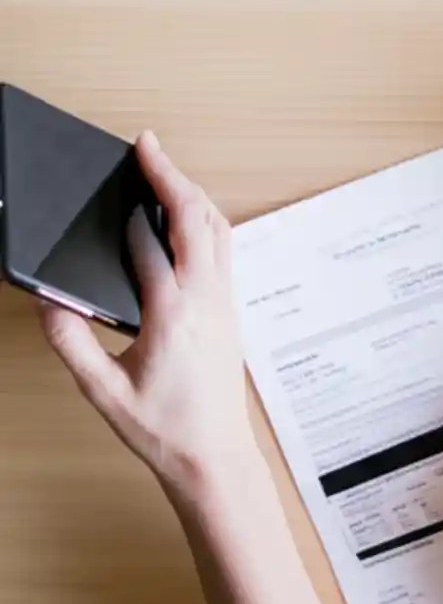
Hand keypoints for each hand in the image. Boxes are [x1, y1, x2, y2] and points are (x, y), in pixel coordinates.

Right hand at [38, 131, 253, 490]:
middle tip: (146, 146)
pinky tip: (188, 215)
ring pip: (219, 232)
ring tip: (165, 169)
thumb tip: (50, 302)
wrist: (214, 457)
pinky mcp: (230, 311)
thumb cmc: (163, 430)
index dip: (129, 213)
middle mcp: (208, 302)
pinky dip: (206, 221)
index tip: (113, 178)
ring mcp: (225, 304)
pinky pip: (223, 251)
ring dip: (194, 195)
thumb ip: (71, 345)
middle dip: (173, 177)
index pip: (150, 247)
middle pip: (198, 222)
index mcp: (174, 317)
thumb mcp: (102, 392)